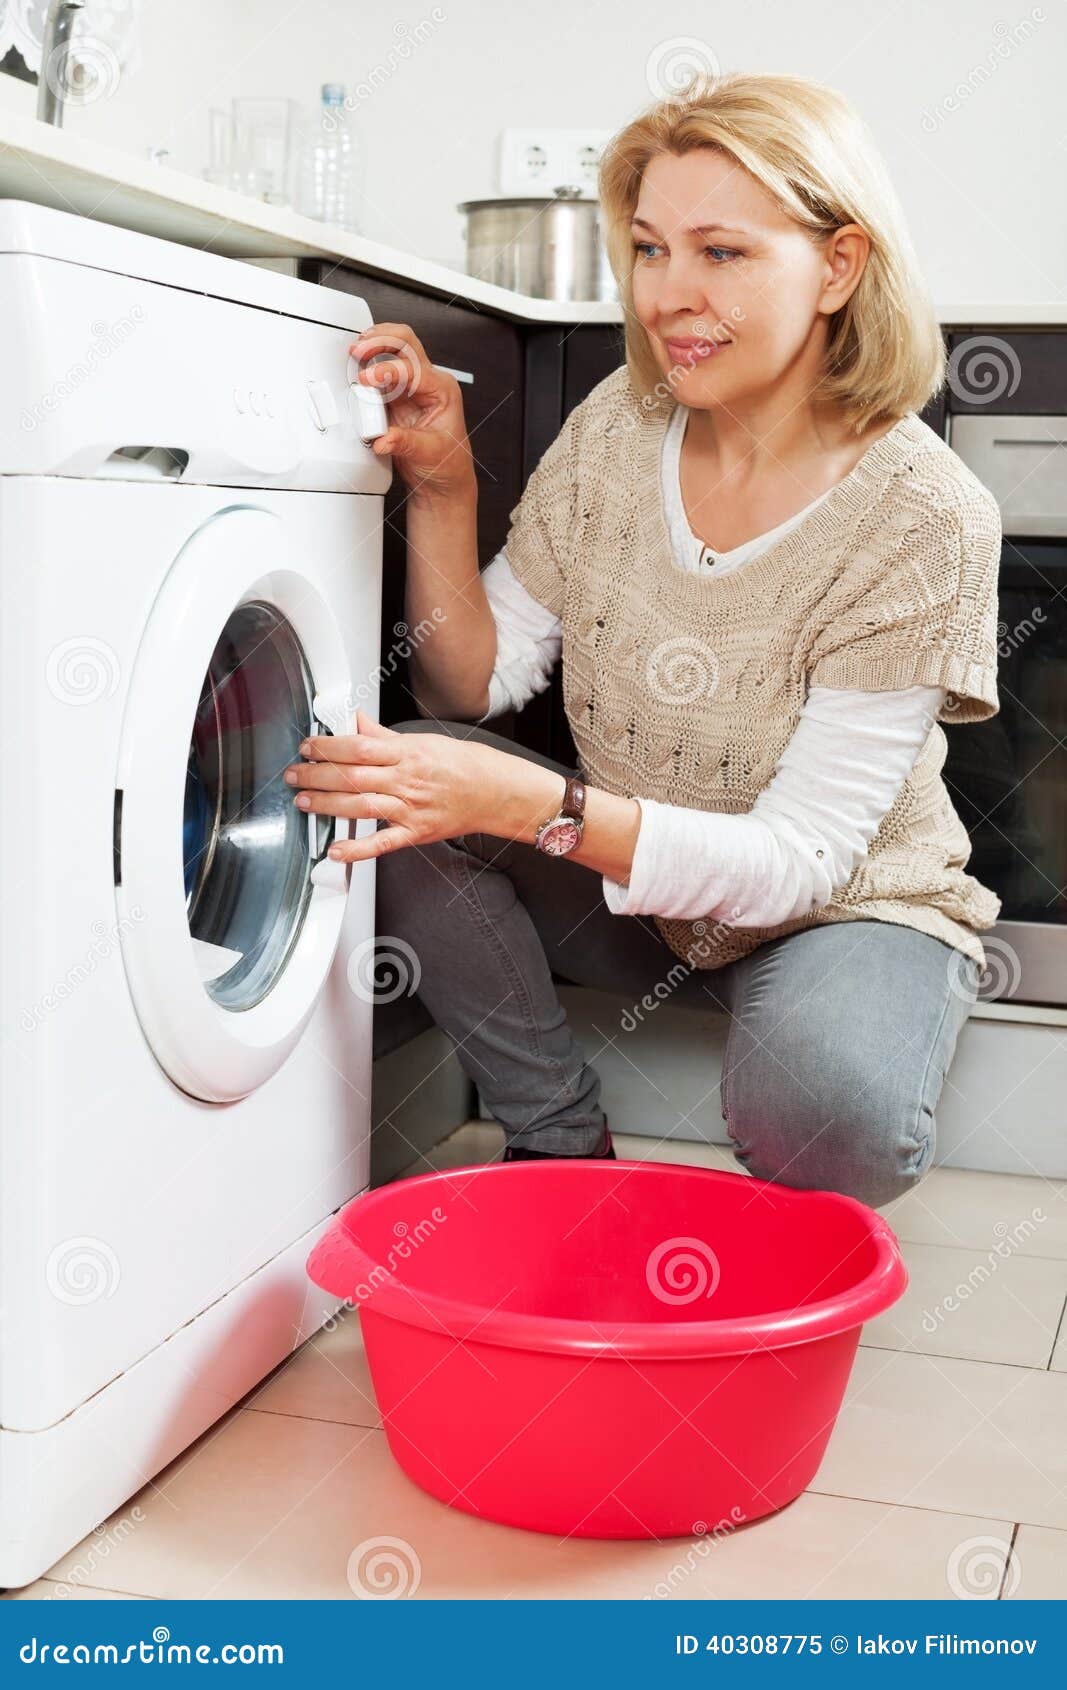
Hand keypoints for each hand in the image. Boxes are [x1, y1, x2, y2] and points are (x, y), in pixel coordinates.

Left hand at [284, 710, 500, 861]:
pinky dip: (359, 850)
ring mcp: (411, 808)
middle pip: (354, 776)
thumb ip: (382, 736)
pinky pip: (384, 843)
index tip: (307, 748)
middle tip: (295, 775)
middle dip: (319, 775)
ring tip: (305, 802)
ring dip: (329, 805)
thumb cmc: (458, 765)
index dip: (329, 747)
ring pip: (363, 806)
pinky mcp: (416, 833)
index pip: (359, 747)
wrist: (493, 791)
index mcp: (406, 753)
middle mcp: (406, 780)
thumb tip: (356, 720)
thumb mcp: (421, 741)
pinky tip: (337, 851)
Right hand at [350, 321, 476, 502]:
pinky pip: (379, 372)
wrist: (444, 477)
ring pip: (392, 349)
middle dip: (381, 339)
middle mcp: (428, 382)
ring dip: (372, 346)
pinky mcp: (394, 396)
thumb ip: (404, 443)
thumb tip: (382, 438)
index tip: (366, 380)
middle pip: (405, 343)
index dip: (386, 370)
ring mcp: (410, 387)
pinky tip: (356, 366)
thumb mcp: (429, 453)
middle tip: (358, 348)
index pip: (413, 368)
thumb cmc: (447, 462)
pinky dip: (366, 364)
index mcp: (442, 390)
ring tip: (354, 352)